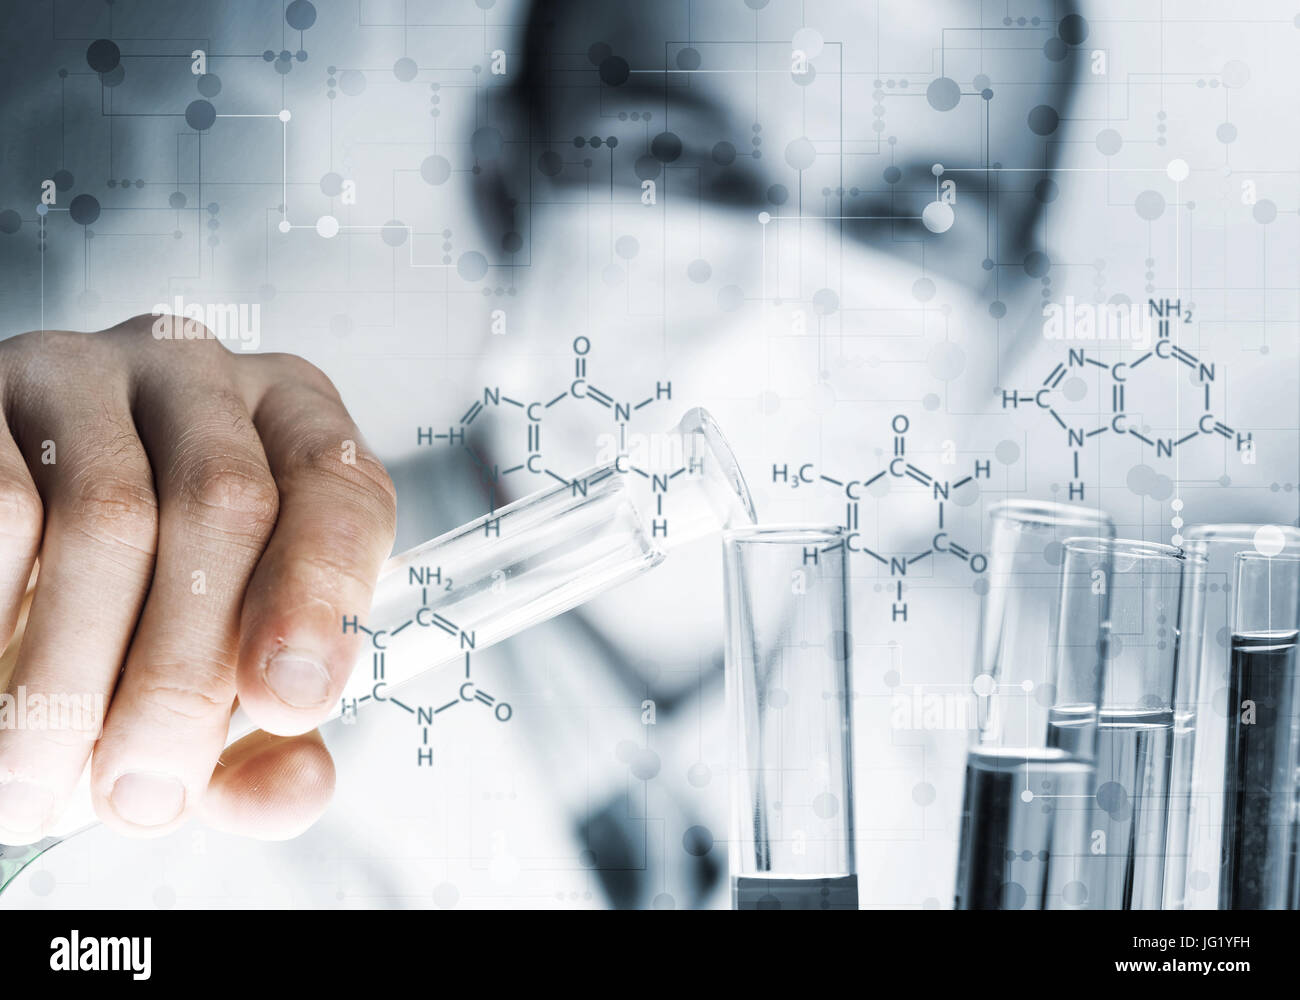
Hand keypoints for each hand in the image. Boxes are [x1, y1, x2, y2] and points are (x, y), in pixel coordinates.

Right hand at [0, 317, 395, 843]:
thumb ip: (266, 738)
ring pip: (107, 515)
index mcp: (295, 428)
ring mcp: (89, 372)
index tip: (287, 704)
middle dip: (184, 672)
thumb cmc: (142, 606)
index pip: (341, 491)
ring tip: (38, 783)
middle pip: (225, 506)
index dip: (322, 597)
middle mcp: (202, 380)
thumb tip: (295, 789)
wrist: (9, 550)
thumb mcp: (222, 667)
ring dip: (71, 674)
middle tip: (142, 791)